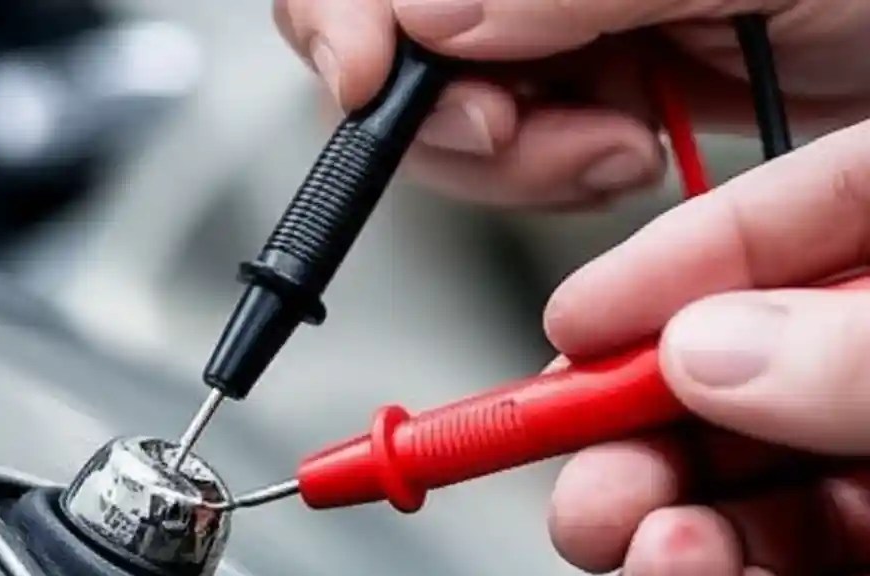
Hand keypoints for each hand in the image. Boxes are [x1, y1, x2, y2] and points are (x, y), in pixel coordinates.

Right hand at [274, 0, 869, 208]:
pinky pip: (503, 152)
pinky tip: (617, 149)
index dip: (340, 15)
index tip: (368, 82)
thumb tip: (425, 15)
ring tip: (613, 142)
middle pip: (379, 43)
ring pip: (433, 113)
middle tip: (517, 128)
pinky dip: (550, 176)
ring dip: (515, 160)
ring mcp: (537, 19)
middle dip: (443, 112)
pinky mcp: (567, 77)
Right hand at [546, 121, 869, 575]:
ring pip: (744, 528)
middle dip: (636, 455)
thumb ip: (864, 344)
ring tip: (661, 566)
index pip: (778, 234)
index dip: (653, 278)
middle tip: (594, 491)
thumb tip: (712, 352)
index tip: (568, 326)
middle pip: (728, 402)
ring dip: (673, 565)